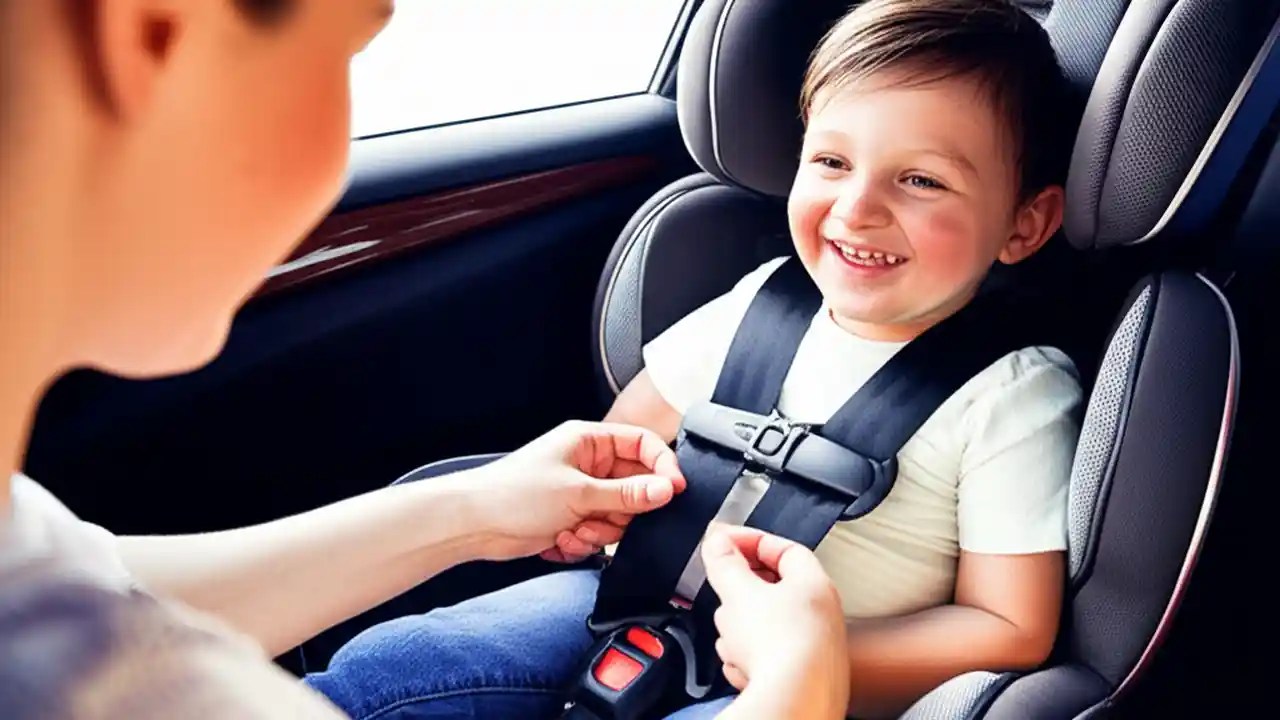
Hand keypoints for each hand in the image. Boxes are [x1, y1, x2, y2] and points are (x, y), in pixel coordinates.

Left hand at [467, 420, 685, 562]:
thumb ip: (627, 494)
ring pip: (619, 515)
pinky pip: (599, 532)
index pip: (643, 444)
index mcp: (590, 441)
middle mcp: (588, 464)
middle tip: (604, 519)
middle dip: (622, 511)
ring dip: (600, 532)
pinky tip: (561, 540)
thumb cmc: (512, 494)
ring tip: (574, 531)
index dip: (662, 467)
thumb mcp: (578, 493)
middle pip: (635, 486)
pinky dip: (584, 542)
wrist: (473, 525)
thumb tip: (666, 490)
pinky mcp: (572, 517)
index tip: (672, 492)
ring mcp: (581, 492)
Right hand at [702, 525, 849, 715]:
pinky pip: (769, 659)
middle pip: (772, 590)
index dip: (751, 541)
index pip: (784, 547)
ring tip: (733, 640)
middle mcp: (822, 616)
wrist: (794, 703)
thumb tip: (718, 542)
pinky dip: (751, 660)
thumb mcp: (739, 592)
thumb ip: (725, 562)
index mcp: (815, 585)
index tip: (724, 543)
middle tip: (723, 594)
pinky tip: (744, 667)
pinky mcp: (804, 679)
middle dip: (740, 595)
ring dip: (741, 632)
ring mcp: (816, 650)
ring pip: (766, 628)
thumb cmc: (780, 647)